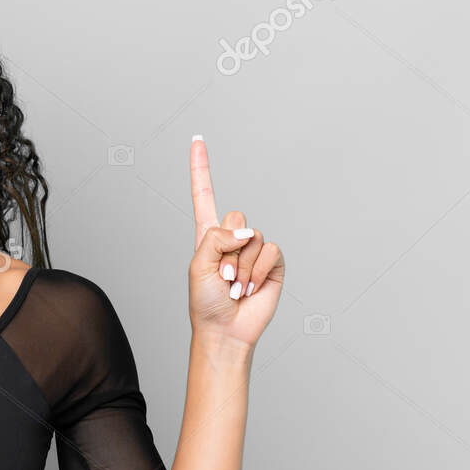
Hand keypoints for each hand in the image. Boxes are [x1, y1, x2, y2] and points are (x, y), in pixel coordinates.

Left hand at [187, 136, 283, 347]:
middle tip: (221, 276)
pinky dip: (257, 270)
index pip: (204, 195)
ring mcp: (254, 249)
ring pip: (253, 236)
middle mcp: (233, 238)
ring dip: (241, 265)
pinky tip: (250, 288)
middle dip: (227, 248)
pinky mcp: (273, 262)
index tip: (197, 139)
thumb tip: (247, 232)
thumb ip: (216, 238)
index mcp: (208, 235)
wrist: (225, 330)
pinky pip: (270, 250)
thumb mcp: (198, 265)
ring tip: (234, 287)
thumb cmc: (205, 302)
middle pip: (235, 215)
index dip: (200, 168)